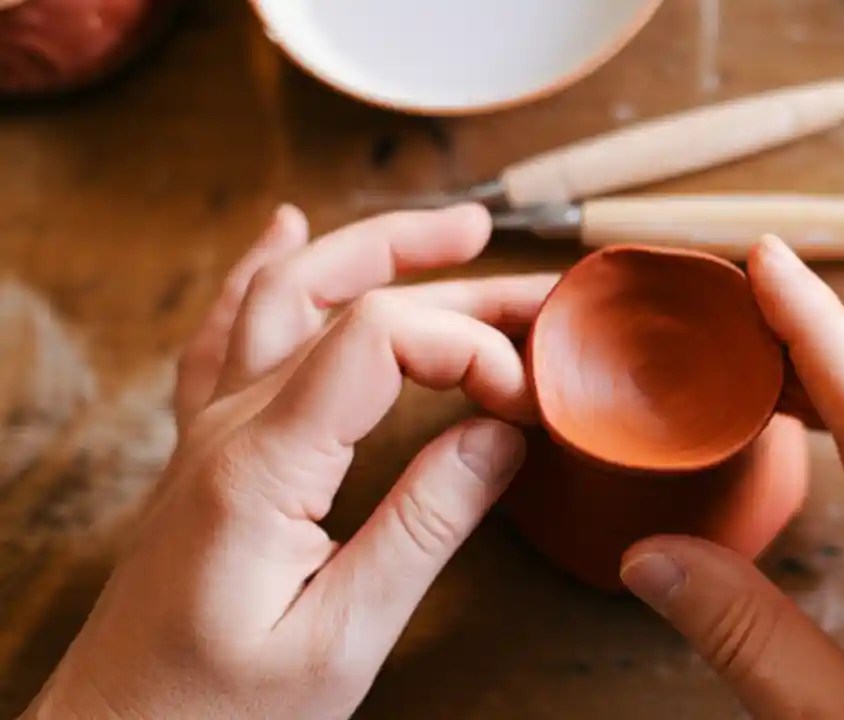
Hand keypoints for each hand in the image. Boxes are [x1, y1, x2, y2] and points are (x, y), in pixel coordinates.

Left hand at [24, 204, 554, 718]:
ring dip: (370, 248)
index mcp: (261, 466)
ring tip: (454, 231)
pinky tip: (285, 230)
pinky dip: (262, 270)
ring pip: (283, 294)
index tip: (531, 398)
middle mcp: (227, 427)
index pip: (377, 339)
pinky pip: (226, 332)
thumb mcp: (341, 642)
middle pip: (341, 299)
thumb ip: (423, 529)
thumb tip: (499, 437)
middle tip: (537, 288)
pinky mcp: (205, 450)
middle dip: (450, 280)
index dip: (468, 344)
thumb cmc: (219, 713)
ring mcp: (207, 431)